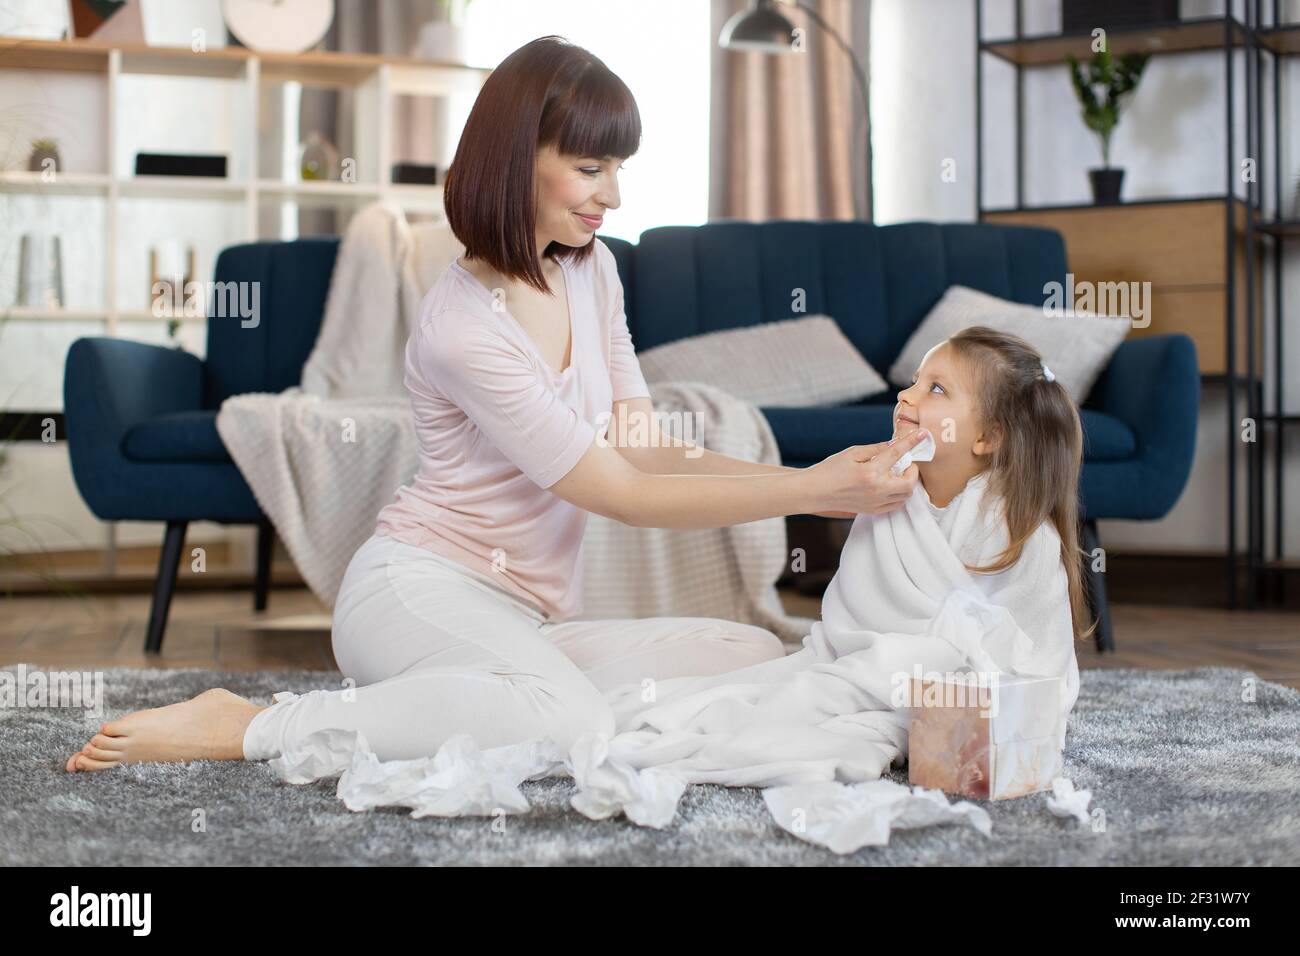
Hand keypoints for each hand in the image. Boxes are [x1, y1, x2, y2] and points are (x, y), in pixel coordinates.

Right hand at [807, 429, 928, 516]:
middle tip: (905, 463)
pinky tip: (890, 486)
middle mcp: (877, 489)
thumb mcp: (852, 453)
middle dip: (913, 470)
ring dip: (907, 483)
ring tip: (897, 474)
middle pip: (910, 482)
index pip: (898, 453)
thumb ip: (876, 448)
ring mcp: (875, 503)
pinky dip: (898, 495)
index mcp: (871, 471)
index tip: (923, 434)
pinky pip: (895, 505)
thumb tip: (894, 444)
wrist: (814, 492)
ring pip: (905, 496)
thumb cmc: (830, 470)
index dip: (912, 441)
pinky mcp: (872, 511)